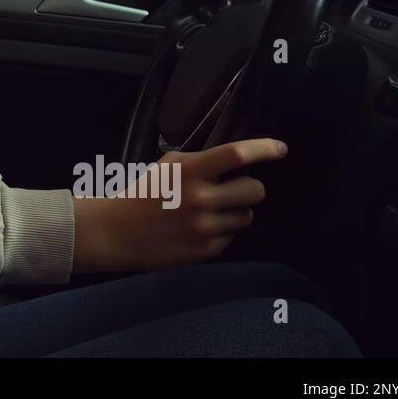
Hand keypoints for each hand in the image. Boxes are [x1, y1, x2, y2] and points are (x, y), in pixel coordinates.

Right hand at [72, 137, 287, 273]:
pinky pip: (232, 236)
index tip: (280, 148)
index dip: (264, 149)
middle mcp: (201, 199)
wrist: (117, 231)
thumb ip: (200, 161)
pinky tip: (199, 227)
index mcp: (190, 171)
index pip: (237, 154)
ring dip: (236, 211)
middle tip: (234, 188)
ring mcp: (205, 227)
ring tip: (211, 210)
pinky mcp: (206, 250)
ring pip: (247, 215)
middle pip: (255, 190)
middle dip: (249, 187)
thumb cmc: (143, 193)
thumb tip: (237, 160)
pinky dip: (222, 230)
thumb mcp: (168, 166)